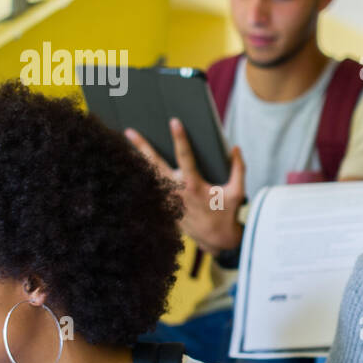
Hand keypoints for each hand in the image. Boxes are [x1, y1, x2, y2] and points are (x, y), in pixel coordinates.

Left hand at [126, 119, 246, 252]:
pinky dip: (141, 178)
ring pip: (148, 177)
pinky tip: (132, 167)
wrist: (216, 240)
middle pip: (155, 165)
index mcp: (194, 185)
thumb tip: (236, 149)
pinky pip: (150, 190)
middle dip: (142, 147)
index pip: (185, 156)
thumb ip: (238, 169)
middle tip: (129, 131)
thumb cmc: (227, 214)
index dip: (180, 138)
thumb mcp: (237, 192)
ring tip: (124, 146)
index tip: (174, 122)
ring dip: (137, 162)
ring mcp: (168, 200)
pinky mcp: (166, 207)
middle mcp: (177, 191)